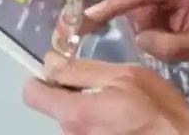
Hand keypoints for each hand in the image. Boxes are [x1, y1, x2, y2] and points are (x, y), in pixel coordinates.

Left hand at [23, 53, 188, 134]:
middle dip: (73, 91)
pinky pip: (88, 130)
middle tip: (105, 83)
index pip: (32, 94)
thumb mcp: (122, 76)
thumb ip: (81, 70)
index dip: (42, 77)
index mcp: (73, 113)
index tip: (62, 69)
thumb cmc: (156, 109)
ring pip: (73, 118)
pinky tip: (122, 118)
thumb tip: (50, 61)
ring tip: (119, 102)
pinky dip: (99, 121)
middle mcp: (71, 134)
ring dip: (89, 106)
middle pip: (55, 106)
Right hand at [82, 0, 188, 63]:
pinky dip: (142, 21)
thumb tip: (140, 38)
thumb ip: (170, 46)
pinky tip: (158, 28)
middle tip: (153, 41)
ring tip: (164, 34)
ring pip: (132, 5)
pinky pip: (135, 5)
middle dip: (137, 24)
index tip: (89, 17)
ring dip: (142, 24)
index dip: (113, 5)